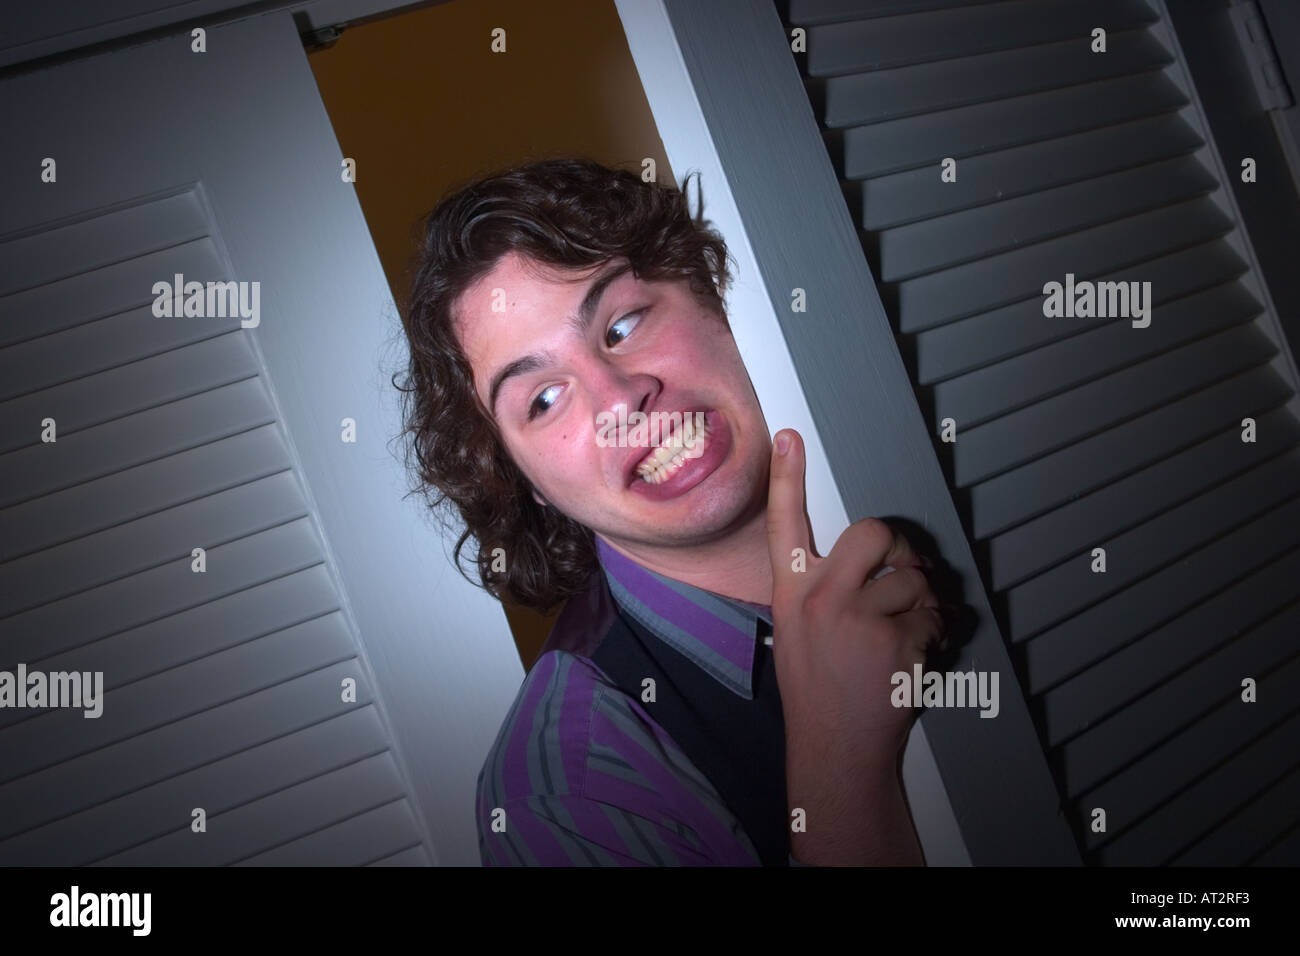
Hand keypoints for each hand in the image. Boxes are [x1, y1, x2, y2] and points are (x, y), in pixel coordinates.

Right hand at [766, 428, 945, 863]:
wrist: (836, 751)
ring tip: (907, 636)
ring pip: (915, 580)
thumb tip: (876, 559)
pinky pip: (935, 616)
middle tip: (907, 574)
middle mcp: (819, 598)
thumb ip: (824, 590)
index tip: (789, 436)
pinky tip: (916, 658)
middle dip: (903, 550)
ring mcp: (856, 619)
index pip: (784, 525)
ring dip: (925, 605)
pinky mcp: (894, 641)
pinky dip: (938, 635)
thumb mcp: (799, 633)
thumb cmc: (821, 691)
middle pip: (875, 533)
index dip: (786, 478)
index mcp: (791, 594)